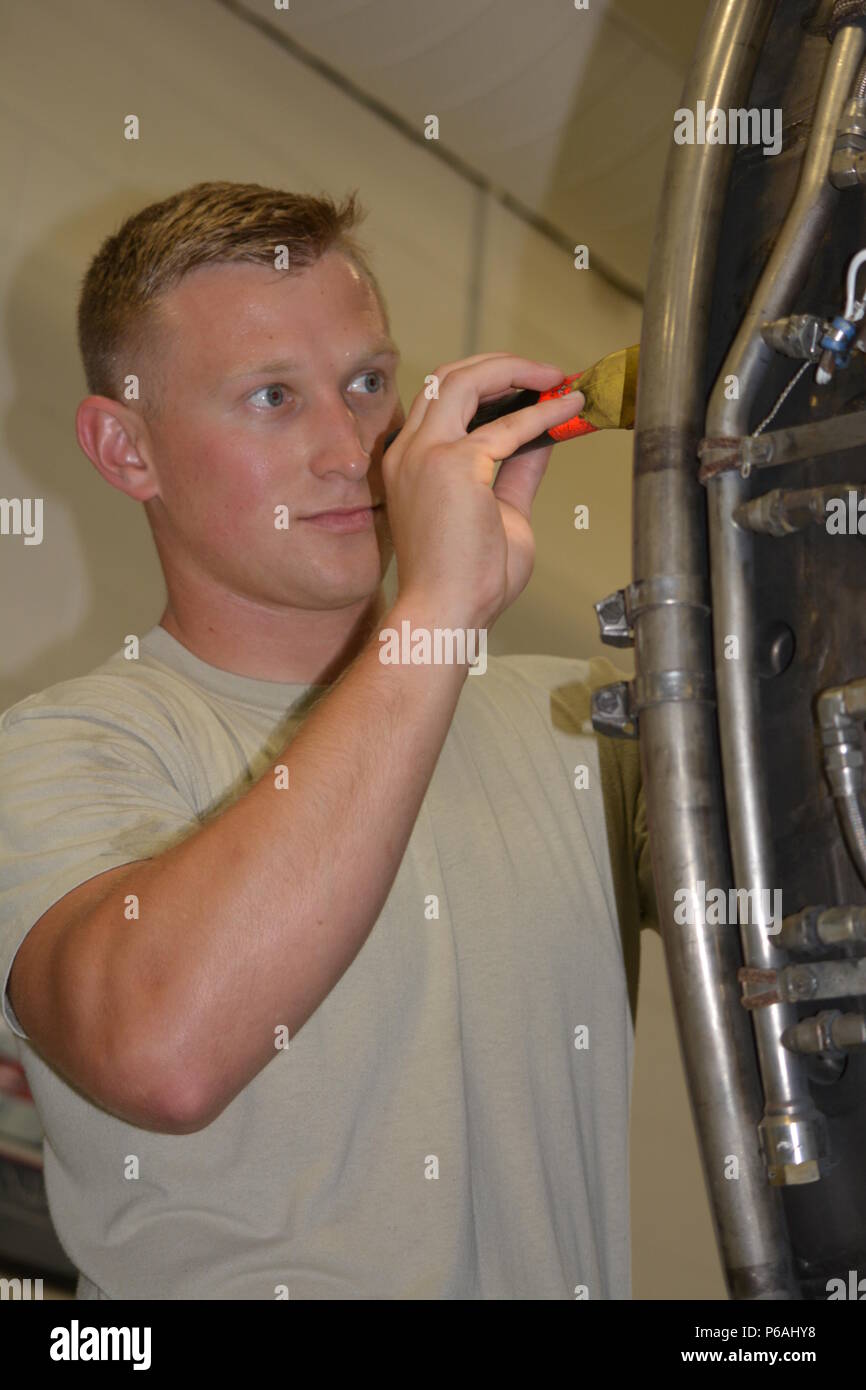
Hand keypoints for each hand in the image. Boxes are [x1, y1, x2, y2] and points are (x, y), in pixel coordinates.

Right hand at [382, 353, 582, 629]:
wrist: (448, 614)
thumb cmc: (468, 580)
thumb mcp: (502, 510)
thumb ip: (518, 469)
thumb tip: (544, 435)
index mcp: (411, 463)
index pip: (443, 402)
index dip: (487, 384)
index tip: (529, 387)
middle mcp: (409, 452)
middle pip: (447, 378)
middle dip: (499, 366)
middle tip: (545, 374)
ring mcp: (425, 455)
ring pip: (464, 380)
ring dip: (514, 370)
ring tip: (556, 378)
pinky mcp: (452, 465)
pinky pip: (505, 426)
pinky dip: (541, 412)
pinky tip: (568, 409)